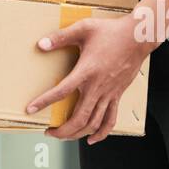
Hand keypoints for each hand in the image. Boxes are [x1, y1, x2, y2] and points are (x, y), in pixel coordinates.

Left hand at [25, 16, 147, 144]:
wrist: (138, 37)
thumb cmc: (110, 31)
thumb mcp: (83, 29)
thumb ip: (61, 37)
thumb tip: (41, 44)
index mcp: (86, 71)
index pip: (61, 91)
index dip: (44, 102)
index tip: (30, 109)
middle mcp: (97, 87)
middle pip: (79, 118)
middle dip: (62, 130)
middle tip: (49, 132)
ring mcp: (109, 93)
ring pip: (94, 123)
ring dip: (78, 134)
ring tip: (64, 136)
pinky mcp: (117, 95)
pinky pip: (111, 120)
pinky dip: (101, 133)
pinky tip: (92, 139)